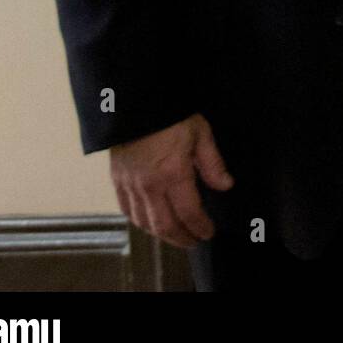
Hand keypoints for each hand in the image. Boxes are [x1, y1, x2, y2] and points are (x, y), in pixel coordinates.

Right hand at [110, 113, 233, 247]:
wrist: (136, 101)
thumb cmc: (172, 113)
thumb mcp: (201, 133)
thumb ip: (212, 163)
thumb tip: (225, 185)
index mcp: (173, 173)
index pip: (189, 212)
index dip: (200, 227)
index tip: (209, 233)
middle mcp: (150, 185)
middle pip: (165, 225)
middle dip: (181, 238)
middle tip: (194, 241)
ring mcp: (130, 184)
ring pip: (144, 222)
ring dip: (160, 234)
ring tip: (175, 235)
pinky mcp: (117, 179)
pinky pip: (126, 210)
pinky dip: (139, 222)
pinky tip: (149, 222)